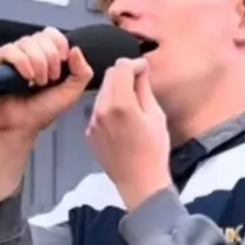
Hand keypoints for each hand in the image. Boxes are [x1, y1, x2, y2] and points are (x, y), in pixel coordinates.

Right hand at [0, 27, 92, 139]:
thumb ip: (82, 73)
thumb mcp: (71, 93)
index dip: (59, 43)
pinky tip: (27, 78)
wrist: (19, 127)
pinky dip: (22, 62)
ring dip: (38, 62)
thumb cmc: (40, 111)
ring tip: (37, 82)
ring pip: (27, 42)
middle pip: (41, 36)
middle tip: (50, 78)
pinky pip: (10, 51)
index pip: (51, 34)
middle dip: (50, 57)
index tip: (63, 61)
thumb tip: (75, 49)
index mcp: (45, 56)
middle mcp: (27, 53)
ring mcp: (11, 57)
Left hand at [85, 57, 173, 207]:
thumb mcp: (156, 115)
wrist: (139, 180)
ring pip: (102, 93)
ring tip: (132, 104)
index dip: (134, 64)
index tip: (143, 69)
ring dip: (116, 91)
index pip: (120, 67)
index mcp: (121, 104)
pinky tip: (122, 120)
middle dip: (124, 74)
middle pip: (109, 77)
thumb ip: (144, 89)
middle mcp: (101, 110)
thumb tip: (140, 70)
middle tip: (139, 82)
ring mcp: (92, 122)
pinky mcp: (89, 132)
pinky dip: (109, 107)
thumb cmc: (153, 150)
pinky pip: (97, 111)